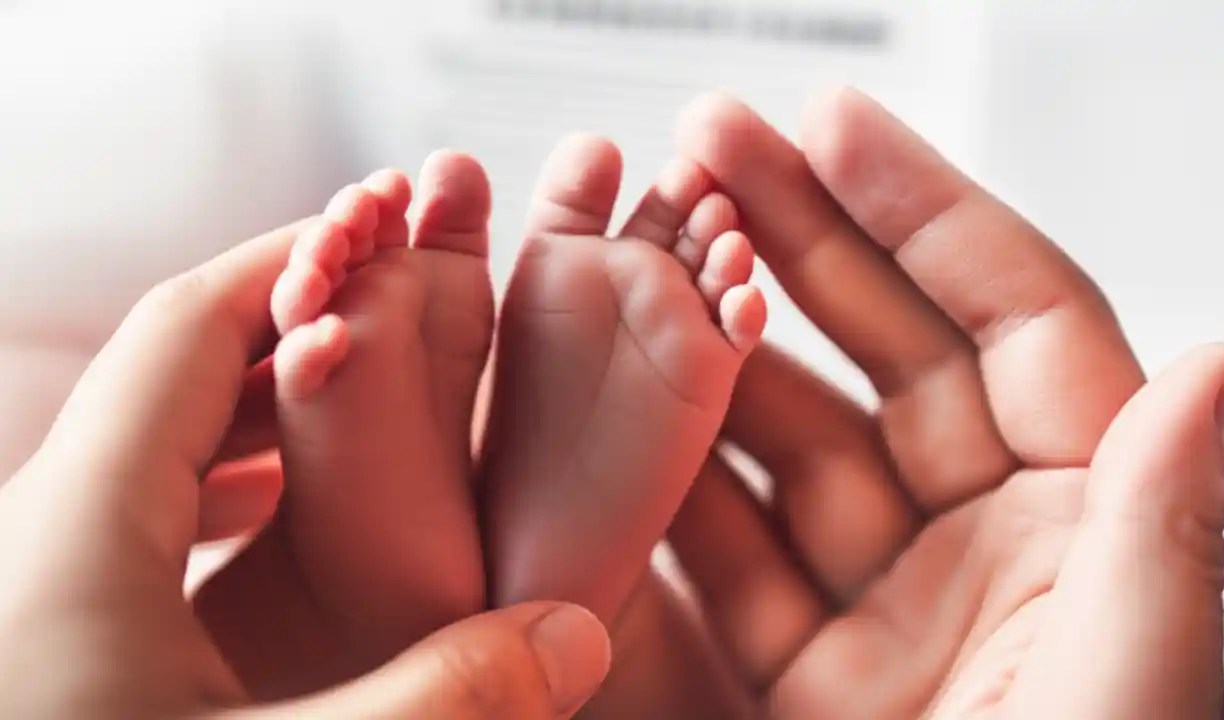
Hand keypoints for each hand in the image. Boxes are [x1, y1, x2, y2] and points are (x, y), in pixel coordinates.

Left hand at [0, 223, 609, 718]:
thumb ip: (439, 701)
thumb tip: (574, 637)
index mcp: (75, 525)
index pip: (191, 327)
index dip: (294, 264)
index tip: (385, 237)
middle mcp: (37, 538)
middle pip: (172, 381)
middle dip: (294, 334)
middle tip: (403, 325)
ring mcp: (31, 593)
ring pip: (152, 460)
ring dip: (261, 422)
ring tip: (362, 424)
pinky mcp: (42, 650)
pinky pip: (135, 531)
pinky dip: (221, 503)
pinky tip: (278, 542)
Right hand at [584, 89, 1223, 718]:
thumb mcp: (1137, 689)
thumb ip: (1161, 526)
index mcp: (1087, 530)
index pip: (1013, 324)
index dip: (925, 211)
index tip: (833, 126)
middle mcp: (986, 553)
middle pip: (885, 354)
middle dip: (797, 238)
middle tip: (710, 143)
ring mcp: (884, 611)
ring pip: (790, 441)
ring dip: (720, 348)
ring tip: (646, 254)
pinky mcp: (800, 678)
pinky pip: (728, 552)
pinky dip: (672, 478)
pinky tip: (624, 404)